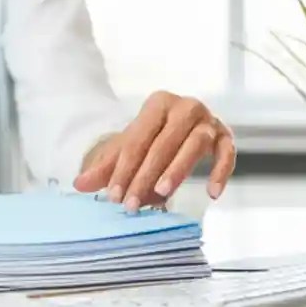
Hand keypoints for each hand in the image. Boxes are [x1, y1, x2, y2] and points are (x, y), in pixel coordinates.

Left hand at [73, 91, 235, 212]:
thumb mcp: (127, 150)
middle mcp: (186, 107)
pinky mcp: (226, 136)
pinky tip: (211, 194)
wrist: (181, 127)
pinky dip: (221, 172)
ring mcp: (209, 121)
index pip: (138, 139)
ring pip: (195, 144)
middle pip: (164, 142)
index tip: (114, 196)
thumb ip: (105, 167)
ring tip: (161, 195)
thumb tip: (78, 185)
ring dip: (178, 170)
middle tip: (132, 203)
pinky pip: (227, 154)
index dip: (124, 169)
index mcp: (158, 103)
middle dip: (145, 175)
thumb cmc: (152, 139)